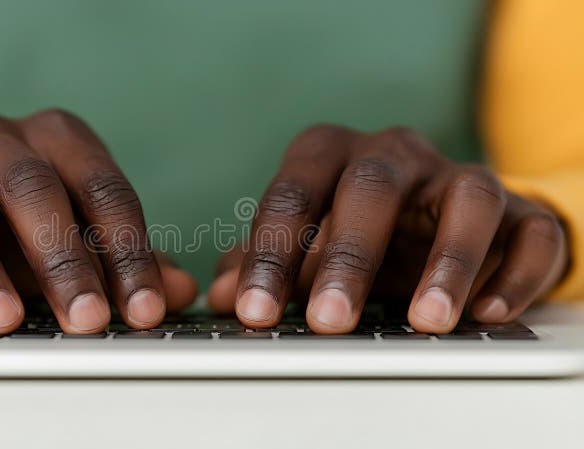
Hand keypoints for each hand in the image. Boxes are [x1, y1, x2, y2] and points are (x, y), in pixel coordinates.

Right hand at [0, 110, 196, 333]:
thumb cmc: (14, 224)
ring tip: (2, 321)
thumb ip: (123, 261)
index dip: (128, 252)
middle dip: (63, 258)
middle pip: (31, 186)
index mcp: (54, 140)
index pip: (103, 188)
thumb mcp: (75, 236)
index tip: (145, 309)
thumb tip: (179, 292)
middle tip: (85, 319)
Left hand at [208, 125, 568, 332]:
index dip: (271, 253)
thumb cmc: (356, 231)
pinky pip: (528, 231)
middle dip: (347, 256)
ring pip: (464, 199)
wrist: (440, 222)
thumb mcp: (306, 244)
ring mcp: (459, 177)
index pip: (293, 195)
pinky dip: (511, 272)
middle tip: (328, 320)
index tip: (255, 313)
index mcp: (330, 155)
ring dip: (446, 261)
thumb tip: (225, 297)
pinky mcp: (519, 210)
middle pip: (370, 187)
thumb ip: (266, 263)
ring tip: (424, 321)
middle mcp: (394, 154)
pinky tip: (486, 313)